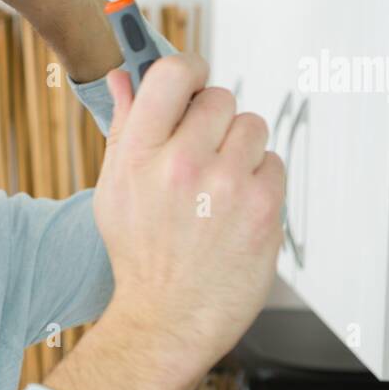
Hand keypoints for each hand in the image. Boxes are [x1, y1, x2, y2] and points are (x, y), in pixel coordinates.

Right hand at [92, 54, 284, 389]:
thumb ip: (124, 127)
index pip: (172, 73)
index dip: (188, 69)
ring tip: (219, 188)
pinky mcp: (264, 208)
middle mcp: (182, 164)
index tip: (191, 82)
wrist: (167, 319)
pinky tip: (236, 211)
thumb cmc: (140, 255)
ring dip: (240, 150)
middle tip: (201, 155)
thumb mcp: (114, 188)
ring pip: (252, 128)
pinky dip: (260, 182)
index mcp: (139, 155)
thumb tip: (123, 77)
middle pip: (220, 98)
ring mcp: (227, 186)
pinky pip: (274, 164)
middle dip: (213, 121)